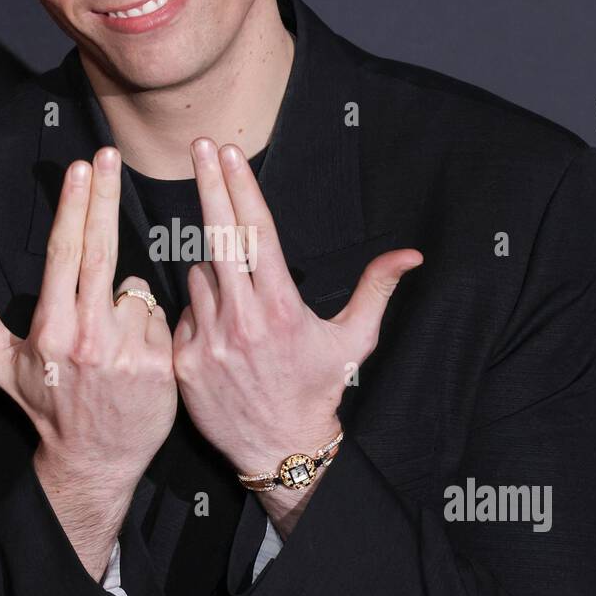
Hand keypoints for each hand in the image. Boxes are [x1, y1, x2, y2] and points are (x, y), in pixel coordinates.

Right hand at [0, 146, 176, 576]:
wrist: (95, 461)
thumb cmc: (46, 406)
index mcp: (51, 329)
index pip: (65, 253)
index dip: (74, 205)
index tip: (81, 166)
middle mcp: (89, 336)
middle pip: (102, 249)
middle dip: (105, 197)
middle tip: (110, 155)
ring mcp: (128, 350)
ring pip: (135, 287)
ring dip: (126, 294)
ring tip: (112, 331)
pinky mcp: (161, 364)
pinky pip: (160, 316)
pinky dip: (148, 321)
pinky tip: (135, 348)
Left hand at [172, 138, 422, 521]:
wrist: (279, 449)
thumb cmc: (318, 388)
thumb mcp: (354, 340)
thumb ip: (377, 289)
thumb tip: (411, 254)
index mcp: (282, 308)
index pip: (257, 233)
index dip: (241, 187)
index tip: (228, 153)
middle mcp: (243, 319)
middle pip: (219, 237)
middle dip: (210, 185)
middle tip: (200, 146)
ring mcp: (210, 340)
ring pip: (200, 275)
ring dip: (214, 270)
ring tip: (240, 300)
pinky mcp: (184, 360)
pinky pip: (185, 312)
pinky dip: (200, 307)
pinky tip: (221, 329)